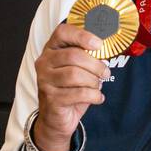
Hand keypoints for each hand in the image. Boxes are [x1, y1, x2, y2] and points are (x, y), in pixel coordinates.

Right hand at [32, 22, 110, 150]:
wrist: (57, 118)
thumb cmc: (69, 89)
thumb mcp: (77, 69)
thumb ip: (86, 57)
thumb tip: (107, 50)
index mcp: (51, 49)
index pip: (62, 32)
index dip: (82, 35)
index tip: (99, 44)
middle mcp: (44, 62)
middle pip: (73, 55)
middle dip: (95, 65)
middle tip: (105, 72)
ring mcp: (45, 81)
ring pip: (75, 74)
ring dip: (94, 81)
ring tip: (98, 86)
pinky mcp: (51, 98)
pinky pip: (79, 93)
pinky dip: (94, 95)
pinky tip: (97, 97)